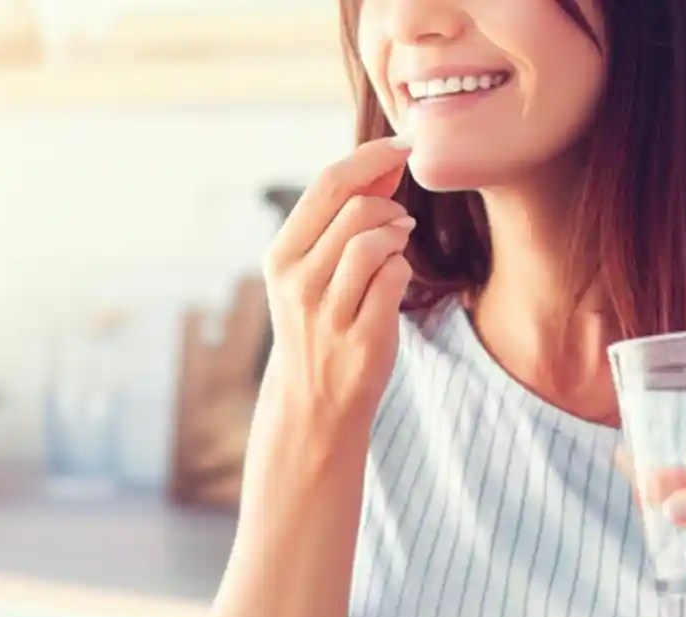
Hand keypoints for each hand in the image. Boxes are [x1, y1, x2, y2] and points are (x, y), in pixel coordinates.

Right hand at [241, 136, 414, 518]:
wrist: (314, 403)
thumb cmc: (322, 324)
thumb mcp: (315, 270)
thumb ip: (344, 219)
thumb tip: (384, 163)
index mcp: (281, 256)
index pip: (327, 183)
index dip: (372, 156)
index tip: (404, 143)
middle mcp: (297, 281)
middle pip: (356, 208)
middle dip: (390, 204)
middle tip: (400, 219)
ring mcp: (328, 312)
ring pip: (376, 241)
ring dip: (398, 238)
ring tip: (397, 248)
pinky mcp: (361, 338)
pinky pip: (395, 278)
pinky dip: (403, 270)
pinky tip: (395, 282)